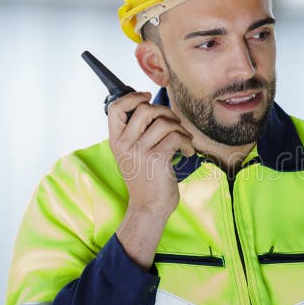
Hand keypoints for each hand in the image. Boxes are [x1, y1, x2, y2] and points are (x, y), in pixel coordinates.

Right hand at [107, 92, 195, 266]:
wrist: (149, 207)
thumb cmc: (145, 179)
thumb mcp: (131, 155)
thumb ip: (136, 134)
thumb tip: (152, 108)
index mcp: (116, 141)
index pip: (115, 108)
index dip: (132, 97)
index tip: (146, 97)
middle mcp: (125, 144)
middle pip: (144, 110)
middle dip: (165, 111)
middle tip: (174, 123)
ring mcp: (140, 152)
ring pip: (163, 123)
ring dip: (179, 128)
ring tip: (184, 139)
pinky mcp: (157, 159)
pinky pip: (175, 137)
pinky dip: (186, 142)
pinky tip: (188, 151)